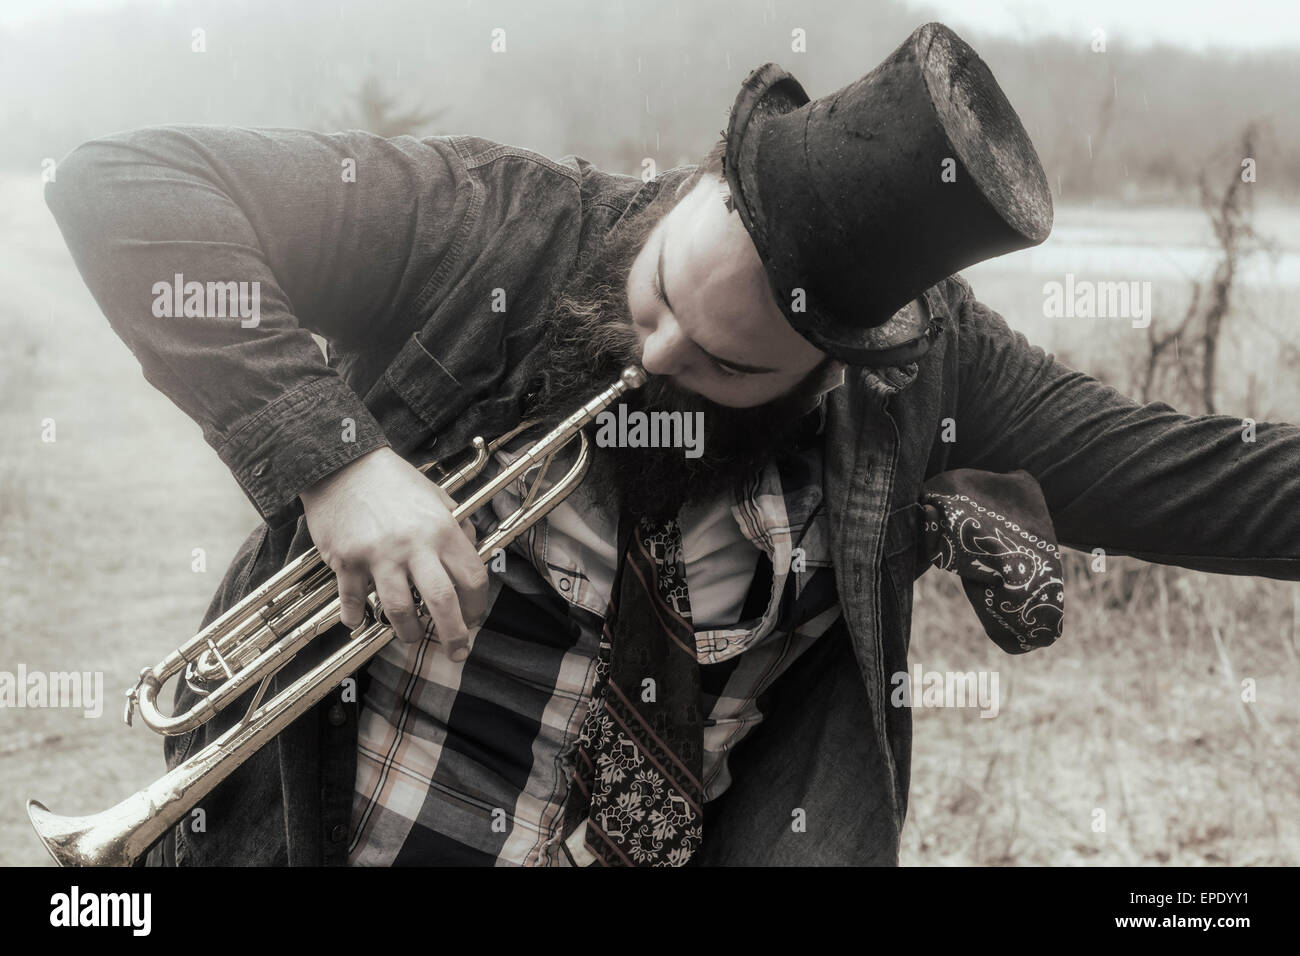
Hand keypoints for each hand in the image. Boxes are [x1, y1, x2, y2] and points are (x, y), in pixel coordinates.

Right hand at [298, 446, 487, 658]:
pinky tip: (358, 622)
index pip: (471, 577)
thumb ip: (457, 525)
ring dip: (408, 632)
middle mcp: (413, 545)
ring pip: (400, 610)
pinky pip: (352, 601)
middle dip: (453, 634)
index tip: (473, 618)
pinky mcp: (347, 561)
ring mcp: (378, 555)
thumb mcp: (436, 495)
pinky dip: (355, 617)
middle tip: (457, 651)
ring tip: (410, 636)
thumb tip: (474, 549)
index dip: (477, 605)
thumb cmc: (393, 479)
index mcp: (441, 529)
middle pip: (442, 602)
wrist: (342, 463)